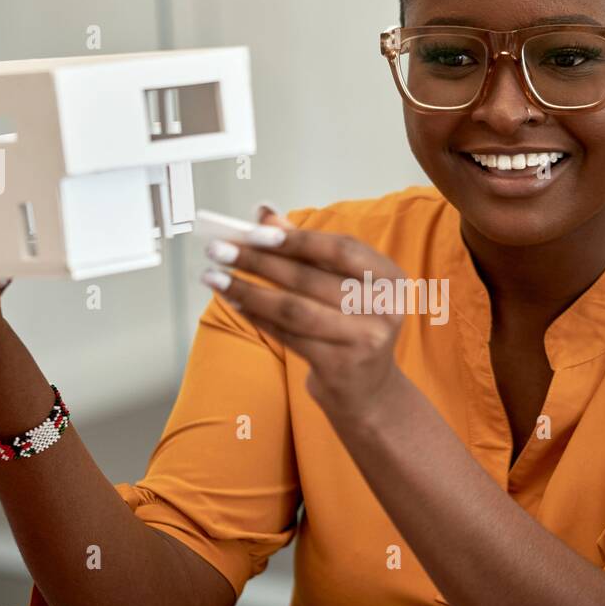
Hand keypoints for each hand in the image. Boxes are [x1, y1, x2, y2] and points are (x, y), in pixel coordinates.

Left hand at [199, 205, 409, 421]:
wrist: (368, 390)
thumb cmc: (352, 328)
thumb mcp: (340, 286)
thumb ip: (307, 250)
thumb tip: (265, 215)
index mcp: (389, 279)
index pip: (341, 249)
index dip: (297, 239)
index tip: (255, 230)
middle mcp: (384, 309)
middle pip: (310, 279)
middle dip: (258, 261)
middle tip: (220, 249)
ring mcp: (364, 340)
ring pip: (294, 309)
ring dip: (248, 290)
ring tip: (215, 277)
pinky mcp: (340, 366)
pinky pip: (288, 336)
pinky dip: (257, 318)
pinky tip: (235, 303)